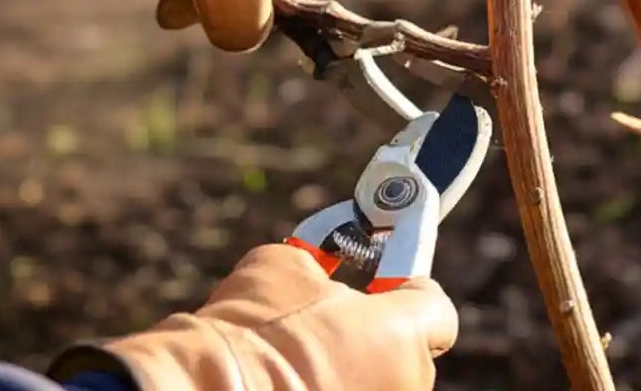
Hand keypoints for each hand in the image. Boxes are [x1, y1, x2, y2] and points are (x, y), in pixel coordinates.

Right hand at [47, 244, 458, 390]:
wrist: (206, 389)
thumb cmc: (250, 327)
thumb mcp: (284, 266)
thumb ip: (321, 263)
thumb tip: (317, 264)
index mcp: (405, 334)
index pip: (435, 306)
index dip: (407, 286)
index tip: (385, 275)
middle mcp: (406, 384)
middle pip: (406, 349)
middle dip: (371, 332)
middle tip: (324, 318)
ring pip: (375, 382)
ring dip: (351, 367)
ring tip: (295, 357)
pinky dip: (330, 388)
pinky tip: (286, 381)